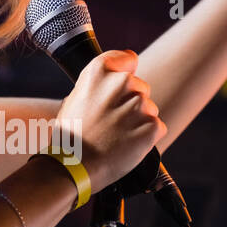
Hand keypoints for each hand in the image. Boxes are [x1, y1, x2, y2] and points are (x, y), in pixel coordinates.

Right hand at [55, 49, 165, 193]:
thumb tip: (111, 82)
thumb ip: (97, 85)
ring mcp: (139, 105)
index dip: (126, 71)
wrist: (73, 167)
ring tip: (116, 137)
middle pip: (140, 88)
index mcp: (100, 71)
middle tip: (112, 122)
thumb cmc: (70, 136)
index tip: (120, 86)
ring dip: (138, 122)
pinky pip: (156, 128)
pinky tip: (126, 145)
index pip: (128, 58)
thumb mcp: (74, 99)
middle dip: (131, 103)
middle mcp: (122, 83)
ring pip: (149, 109)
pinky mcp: (152, 126)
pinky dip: (145, 137)